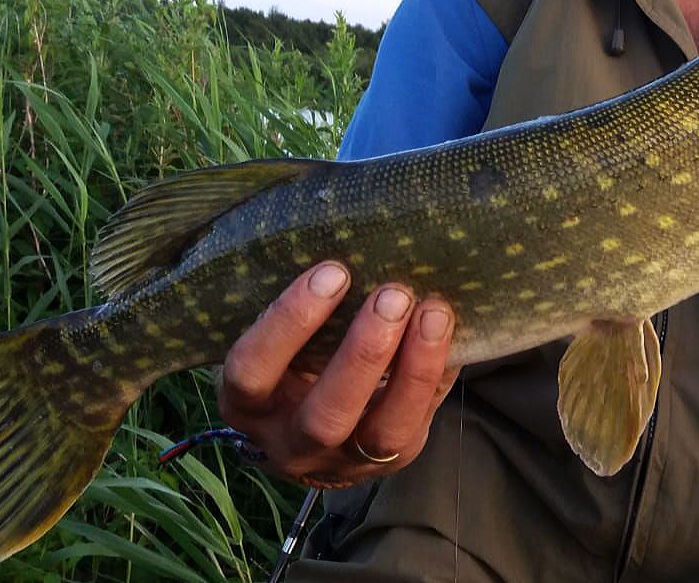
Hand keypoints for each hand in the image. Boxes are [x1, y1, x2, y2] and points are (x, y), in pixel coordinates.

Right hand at [217, 261, 458, 487]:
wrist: (311, 439)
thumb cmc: (289, 365)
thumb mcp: (274, 346)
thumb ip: (297, 310)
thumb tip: (349, 237)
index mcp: (248, 405)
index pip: (253, 370)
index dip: (289, 322)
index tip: (331, 271)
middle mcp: (291, 442)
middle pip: (325, 414)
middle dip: (363, 354)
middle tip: (393, 295)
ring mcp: (345, 462)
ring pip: (381, 433)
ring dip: (413, 369)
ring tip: (434, 312)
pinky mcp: (391, 462)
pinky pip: (420, 423)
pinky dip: (438, 374)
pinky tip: (450, 331)